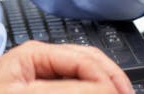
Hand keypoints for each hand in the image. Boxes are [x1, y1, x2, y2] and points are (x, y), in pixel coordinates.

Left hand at [0, 41, 132, 93]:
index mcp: (37, 53)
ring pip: (84, 74)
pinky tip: (95, 93)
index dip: (107, 78)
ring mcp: (42, 75)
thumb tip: (100, 87)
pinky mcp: (41, 86)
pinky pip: (70, 82)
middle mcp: (42, 61)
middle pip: (90, 64)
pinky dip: (86, 87)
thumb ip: (66, 89)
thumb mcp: (26, 93)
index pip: (85, 60)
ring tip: (117, 93)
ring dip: (102, 84)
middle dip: (111, 80)